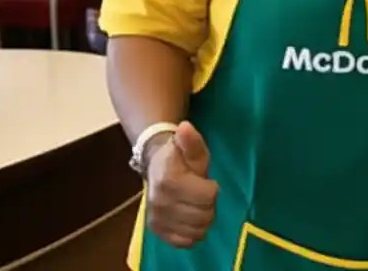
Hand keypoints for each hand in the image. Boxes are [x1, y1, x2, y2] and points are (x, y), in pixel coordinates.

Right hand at [145, 121, 218, 247]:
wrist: (155, 166)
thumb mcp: (191, 147)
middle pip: (204, 216)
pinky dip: (192, 233)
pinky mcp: (157, 231)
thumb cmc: (179, 158)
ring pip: (197, 231)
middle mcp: (160, 202)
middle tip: (201, 195)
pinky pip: (185, 242)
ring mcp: (157, 219)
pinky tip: (189, 218)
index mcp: (169, 181)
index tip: (206, 181)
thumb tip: (185, 126)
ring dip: (202, 220)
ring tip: (196, 206)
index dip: (212, 189)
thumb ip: (191, 141)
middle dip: (209, 206)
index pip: (208, 197)